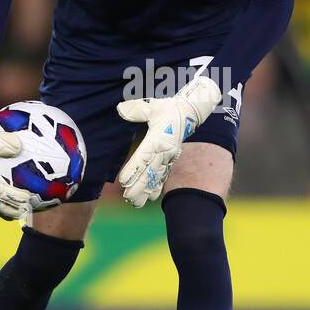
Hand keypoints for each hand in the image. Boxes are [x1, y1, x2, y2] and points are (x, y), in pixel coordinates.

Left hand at [115, 74, 222, 207]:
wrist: (189, 113)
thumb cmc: (168, 109)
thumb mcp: (153, 106)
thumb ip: (137, 109)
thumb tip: (121, 109)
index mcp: (158, 139)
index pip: (143, 157)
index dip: (133, 169)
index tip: (123, 181)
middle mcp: (164, 151)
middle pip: (149, 172)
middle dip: (138, 187)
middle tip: (128, 199)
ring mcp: (168, 158)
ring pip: (156, 177)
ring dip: (146, 191)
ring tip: (135, 203)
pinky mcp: (170, 160)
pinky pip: (163, 176)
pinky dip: (157, 187)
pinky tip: (150, 198)